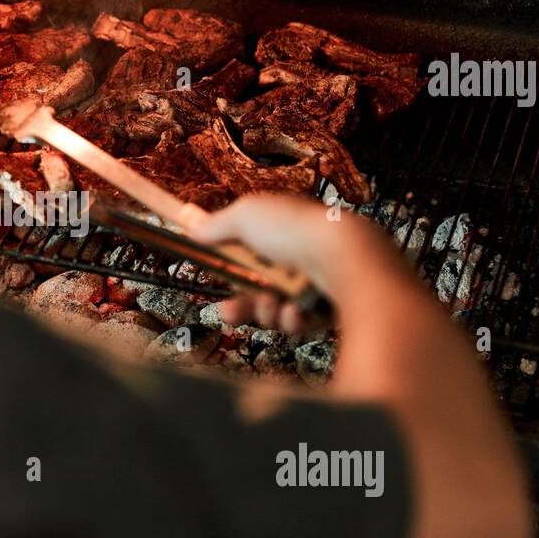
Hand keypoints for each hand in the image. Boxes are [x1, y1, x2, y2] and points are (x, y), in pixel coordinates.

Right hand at [189, 194, 402, 334]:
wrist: (345, 257)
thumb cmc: (296, 231)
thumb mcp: (245, 215)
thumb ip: (217, 224)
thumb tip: (193, 230)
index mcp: (283, 230)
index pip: (251, 253)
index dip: (231, 268)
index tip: (218, 277)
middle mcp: (301, 255)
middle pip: (261, 288)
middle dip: (244, 302)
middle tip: (232, 312)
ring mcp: (318, 282)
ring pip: (279, 309)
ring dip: (268, 312)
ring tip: (274, 306)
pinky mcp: (333, 307)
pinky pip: (304, 322)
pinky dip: (295, 320)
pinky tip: (296, 312)